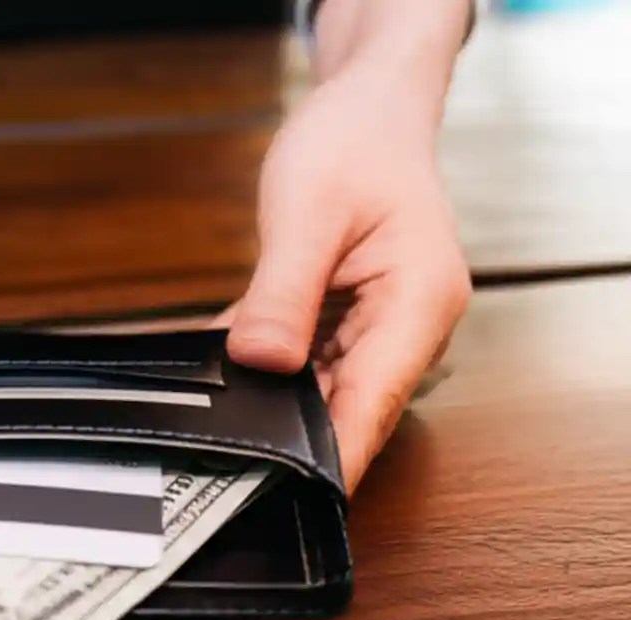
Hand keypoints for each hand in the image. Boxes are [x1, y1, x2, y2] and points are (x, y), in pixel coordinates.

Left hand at [218, 66, 470, 494]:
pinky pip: (307, 359)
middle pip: (349, 407)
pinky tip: (226, 365)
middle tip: (229, 461)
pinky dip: (269, 365)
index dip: (332, 456)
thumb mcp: (307, 213)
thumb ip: (282, 293)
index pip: (372, 403)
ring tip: (219, 410)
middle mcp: (407, 324)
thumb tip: (260, 362)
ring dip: (275, 399)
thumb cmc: (354, 142)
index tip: (291, 495)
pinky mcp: (351, 318)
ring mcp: (380, 325)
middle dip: (292, 434)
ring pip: (324, 389)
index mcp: (417, 303)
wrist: (370, 107)